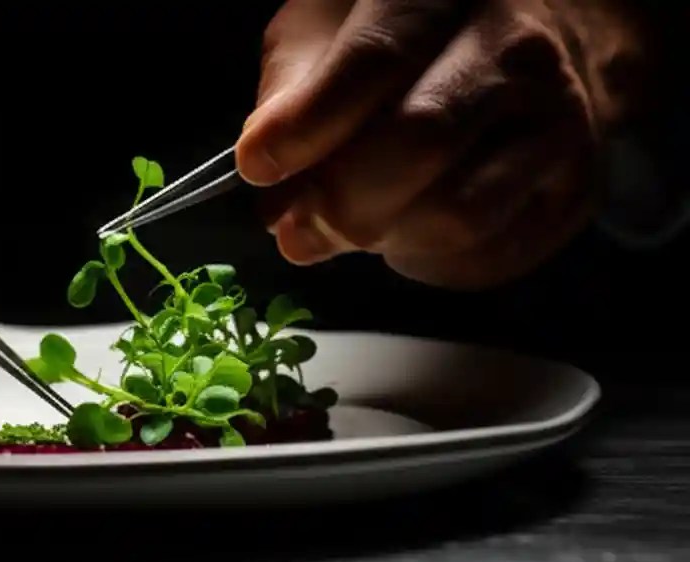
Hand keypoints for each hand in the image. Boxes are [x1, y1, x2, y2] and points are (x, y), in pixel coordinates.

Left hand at [235, 0, 646, 288]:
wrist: (536, 46)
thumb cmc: (406, 41)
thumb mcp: (329, 31)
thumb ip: (291, 88)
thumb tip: (267, 169)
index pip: (375, 56)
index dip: (308, 122)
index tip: (259, 165)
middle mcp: (515, 43)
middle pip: (419, 141)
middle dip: (339, 200)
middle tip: (297, 225)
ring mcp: (558, 116)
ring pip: (456, 213)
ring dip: (382, 238)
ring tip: (354, 223)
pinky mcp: (574, 186)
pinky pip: (484, 253)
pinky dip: (422, 259)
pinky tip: (405, 228)